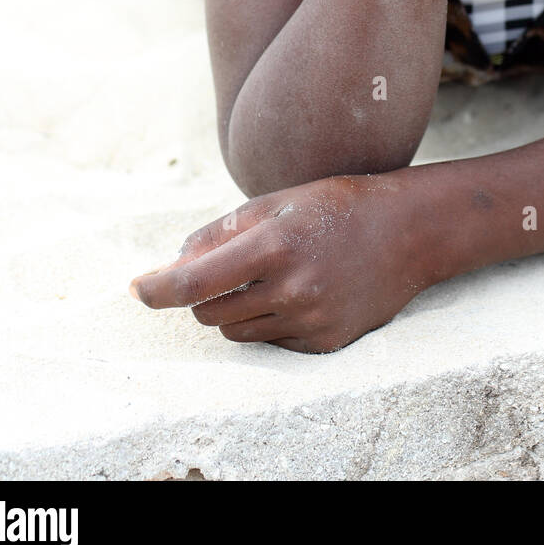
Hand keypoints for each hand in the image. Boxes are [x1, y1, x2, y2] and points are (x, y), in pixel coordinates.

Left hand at [129, 173, 428, 352]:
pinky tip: (299, 291)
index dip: (155, 289)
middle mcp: (290, 288)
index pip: (192, 283)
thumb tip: (174, 263)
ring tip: (267, 276)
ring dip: (233, 309)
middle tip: (224, 268)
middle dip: (203, 294)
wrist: (408, 231)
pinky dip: (268, 320)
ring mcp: (309, 320)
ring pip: (236, 332)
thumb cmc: (336, 206)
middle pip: (208, 313)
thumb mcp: (277, 202)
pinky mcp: (324, 342)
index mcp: (273, 246)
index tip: (135, 289)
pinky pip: (270, 341)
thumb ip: (222, 232)